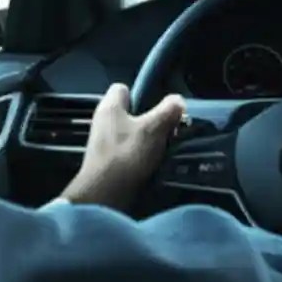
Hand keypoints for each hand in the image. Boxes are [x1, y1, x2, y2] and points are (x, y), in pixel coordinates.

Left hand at [60, 84, 184, 211]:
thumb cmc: (128, 153)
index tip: (158, 108)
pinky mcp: (106, 162)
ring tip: (163, 148)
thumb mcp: (155, 127)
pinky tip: (152, 164)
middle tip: (167, 129)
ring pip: (130, 133)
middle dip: (149, 119)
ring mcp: (103, 143)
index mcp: (110, 107)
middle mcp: (102, 122)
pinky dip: (139, 156)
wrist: (105, 194)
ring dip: (146, 139)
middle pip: (130, 113)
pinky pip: (128, 151)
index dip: (142, 94)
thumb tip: (178, 101)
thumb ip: (169, 110)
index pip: (122, 88)